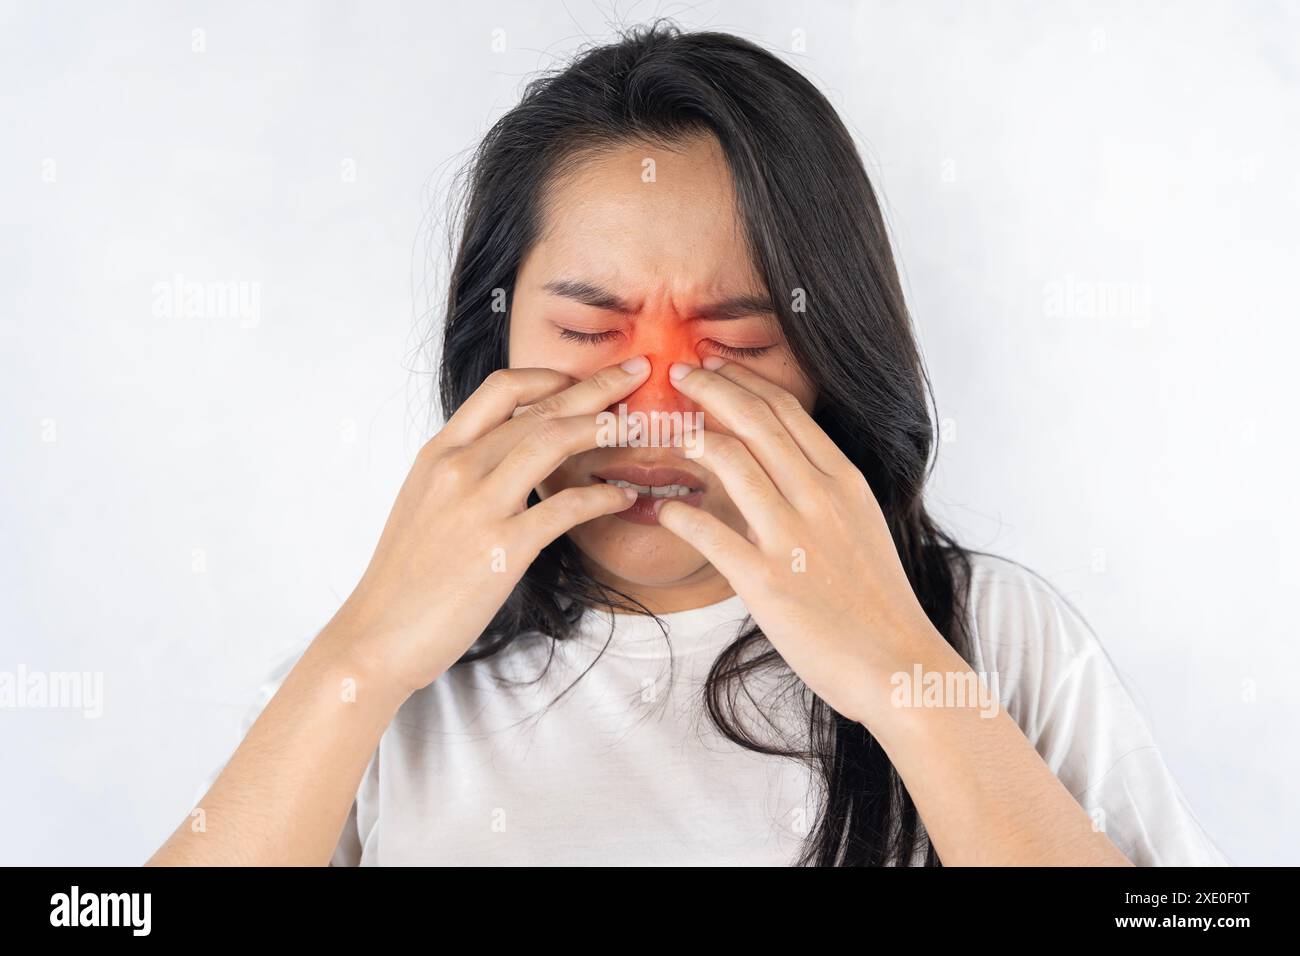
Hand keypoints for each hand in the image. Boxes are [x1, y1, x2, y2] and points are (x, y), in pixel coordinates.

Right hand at [326, 360, 648, 696]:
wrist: (376, 636)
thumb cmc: (404, 578)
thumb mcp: (424, 503)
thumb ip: (463, 472)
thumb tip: (507, 455)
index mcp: (439, 453)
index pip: (502, 388)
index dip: (551, 375)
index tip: (583, 378)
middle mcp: (458, 469)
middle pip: (540, 409)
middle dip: (596, 386)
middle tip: (636, 372)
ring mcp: (479, 506)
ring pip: (553, 442)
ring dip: (604, 429)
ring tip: (640, 428)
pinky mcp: (501, 549)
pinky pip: (564, 508)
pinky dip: (600, 497)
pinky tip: (622, 497)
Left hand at [654, 357, 952, 725]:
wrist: (898, 664)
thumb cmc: (878, 603)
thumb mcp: (862, 527)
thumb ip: (826, 492)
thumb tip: (787, 468)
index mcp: (845, 481)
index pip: (788, 412)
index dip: (744, 382)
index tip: (715, 367)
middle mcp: (819, 498)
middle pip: (755, 421)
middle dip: (710, 387)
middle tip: (678, 372)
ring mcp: (791, 537)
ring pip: (730, 461)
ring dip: (689, 438)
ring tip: (664, 432)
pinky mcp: (765, 580)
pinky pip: (708, 533)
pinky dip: (678, 515)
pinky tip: (662, 511)